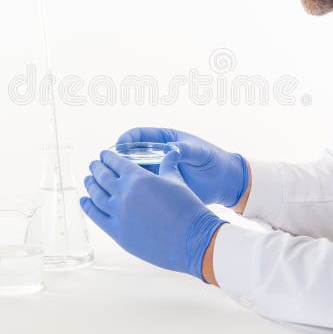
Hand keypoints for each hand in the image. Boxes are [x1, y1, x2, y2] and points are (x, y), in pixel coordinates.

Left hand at [80, 148, 224, 279]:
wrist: (191, 238)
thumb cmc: (187, 208)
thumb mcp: (176, 180)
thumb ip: (168, 165)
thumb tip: (170, 151)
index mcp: (138, 177)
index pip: (116, 162)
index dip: (108, 157)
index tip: (103, 155)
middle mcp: (124, 193)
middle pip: (103, 177)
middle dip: (97, 169)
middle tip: (93, 165)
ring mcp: (118, 213)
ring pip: (96, 196)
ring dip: (90, 186)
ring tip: (88, 180)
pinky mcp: (118, 232)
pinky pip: (96, 217)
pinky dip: (88, 207)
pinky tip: (84, 201)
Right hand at [117, 127, 248, 206]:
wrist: (224, 181)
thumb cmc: (212, 160)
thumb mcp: (199, 152)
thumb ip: (185, 149)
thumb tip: (171, 149)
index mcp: (163, 139)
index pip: (138, 136)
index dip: (127, 140)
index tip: (119, 146)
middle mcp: (156, 154)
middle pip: (130, 154)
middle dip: (117, 159)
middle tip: (108, 166)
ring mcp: (156, 170)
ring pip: (133, 172)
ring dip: (122, 177)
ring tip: (112, 183)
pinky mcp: (159, 187)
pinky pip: (142, 188)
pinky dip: (133, 191)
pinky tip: (126, 197)